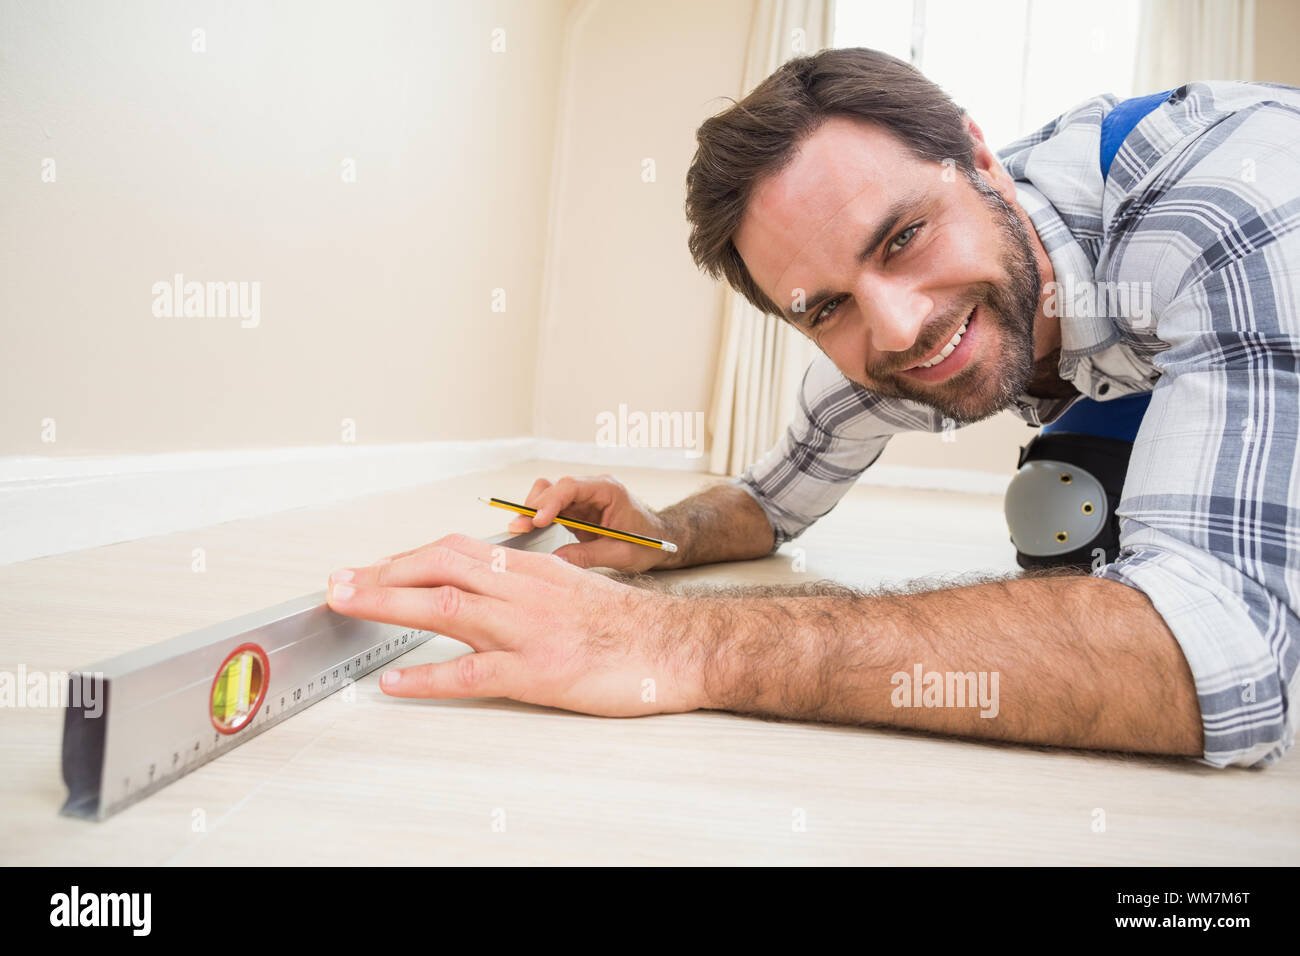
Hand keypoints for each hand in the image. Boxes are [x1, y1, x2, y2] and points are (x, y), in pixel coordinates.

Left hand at [325, 533, 704, 714]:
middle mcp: (523, 591)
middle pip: (439, 567)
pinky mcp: (537, 673)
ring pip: (445, 607)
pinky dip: (426, 676)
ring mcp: (528, 630)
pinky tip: (394, 682)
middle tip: (337, 582)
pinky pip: (471, 672)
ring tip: (346, 606)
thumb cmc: (628, 624)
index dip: (404, 558)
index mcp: (529, 570)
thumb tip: (481, 585)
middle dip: (381, 572)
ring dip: (388, 603)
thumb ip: (525, 584)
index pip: (454, 551)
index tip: (370, 568)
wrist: (676, 647)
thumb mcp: (571, 586)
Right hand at [501, 474, 677, 572]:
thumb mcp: (621, 553)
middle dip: (534, 507)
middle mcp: (593, 488)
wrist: (660, 540)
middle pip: (554, 487)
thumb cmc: (648, 543)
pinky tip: (530, 531)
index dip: (550, 502)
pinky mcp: (577, 510)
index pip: (571, 487)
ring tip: (520, 529)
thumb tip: (557, 560)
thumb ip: (589, 556)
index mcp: (608, 490)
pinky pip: (552, 508)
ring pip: (549, 494)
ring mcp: (584, 498)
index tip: (537, 521)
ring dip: (533, 510)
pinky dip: (539, 518)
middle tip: (518, 528)